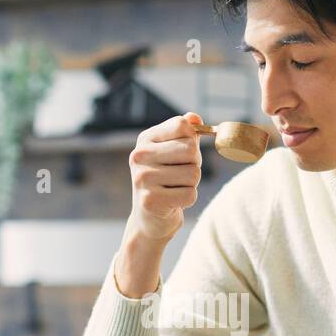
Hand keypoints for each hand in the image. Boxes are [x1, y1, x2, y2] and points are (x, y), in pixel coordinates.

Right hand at [128, 112, 203, 242]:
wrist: (150, 218)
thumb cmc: (166, 180)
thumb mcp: (174, 152)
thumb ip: (186, 133)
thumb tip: (195, 118)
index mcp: (145, 139)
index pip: (183, 126)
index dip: (192, 140)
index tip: (183, 153)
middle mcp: (139, 156)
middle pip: (191, 150)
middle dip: (195, 165)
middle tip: (180, 175)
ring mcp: (142, 178)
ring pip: (194, 174)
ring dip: (192, 184)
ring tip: (175, 189)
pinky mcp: (150, 201)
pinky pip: (190, 194)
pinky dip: (188, 200)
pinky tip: (173, 202)